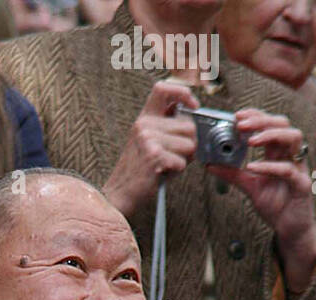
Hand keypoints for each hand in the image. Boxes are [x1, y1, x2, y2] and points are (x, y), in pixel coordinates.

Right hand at [102, 79, 198, 217]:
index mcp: (144, 118)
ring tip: (166, 165)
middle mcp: (144, 124)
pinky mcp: (153, 155)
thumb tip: (196, 121)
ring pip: (189, 144)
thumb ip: (169, 127)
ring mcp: (148, 138)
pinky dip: (176, 171)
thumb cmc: (139, 171)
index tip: (193, 107)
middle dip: (189, 143)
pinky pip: (182, 161)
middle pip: (189, 125)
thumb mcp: (151, 142)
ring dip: (184, 159)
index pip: (163, 89)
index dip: (183, 93)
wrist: (119, 194)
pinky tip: (162, 173)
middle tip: (174, 156)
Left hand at [207, 109, 315, 294]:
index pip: (271, 124)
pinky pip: (288, 170)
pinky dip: (270, 166)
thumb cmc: (275, 204)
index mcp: (279, 152)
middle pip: (283, 124)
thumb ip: (232, 174)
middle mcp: (291, 156)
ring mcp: (299, 168)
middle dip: (261, 120)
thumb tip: (209, 164)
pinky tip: (253, 167)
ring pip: (294, 138)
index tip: (237, 115)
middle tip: (240, 124)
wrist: (290, 229)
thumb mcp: (249, 186)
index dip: (256, 116)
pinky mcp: (302, 185)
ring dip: (271, 135)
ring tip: (250, 141)